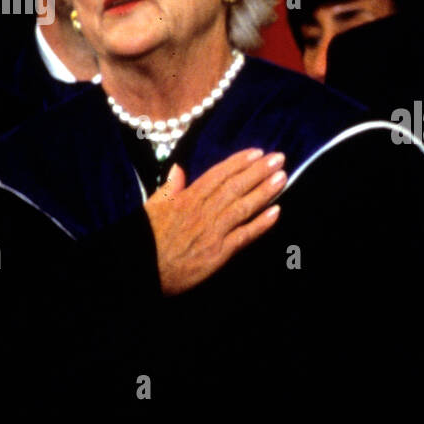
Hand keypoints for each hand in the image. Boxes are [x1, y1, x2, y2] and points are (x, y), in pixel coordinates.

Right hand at [144, 148, 285, 294]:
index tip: (257, 152)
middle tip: (279, 158)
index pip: (217, 175)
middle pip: (235, 186)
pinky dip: (261, 224)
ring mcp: (212, 231)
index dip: (239, 162)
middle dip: (258, 171)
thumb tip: (178, 168)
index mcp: (186, 199)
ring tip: (282, 177)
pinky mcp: (218, 253)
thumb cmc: (145, 240)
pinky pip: (244, 235)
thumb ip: (169, 188)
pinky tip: (277, 212)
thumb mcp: (152, 207)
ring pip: (243, 206)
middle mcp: (202, 211)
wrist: (141, 271)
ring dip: (265, 191)